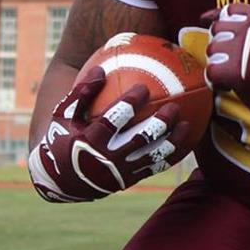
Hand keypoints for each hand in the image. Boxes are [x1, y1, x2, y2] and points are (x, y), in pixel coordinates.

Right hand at [27, 67, 184, 202]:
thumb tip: (100, 68)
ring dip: (173, 140)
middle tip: (174, 106)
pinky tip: (185, 141)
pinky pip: (155, 168)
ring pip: (153, 156)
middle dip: (159, 123)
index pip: (114, 120)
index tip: (144, 87)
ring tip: (187, 124)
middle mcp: (108, 159)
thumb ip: (82, 93)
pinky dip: (172, 155)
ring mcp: (120, 172)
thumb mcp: (63, 116)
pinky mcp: (129, 180)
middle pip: (140, 140)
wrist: (62, 181)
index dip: (130, 104)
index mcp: (90, 141)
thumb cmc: (62, 138)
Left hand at [202, 4, 249, 120]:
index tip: (224, 34)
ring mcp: (243, 49)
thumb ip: (243, 22)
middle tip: (235, 60)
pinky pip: (211, 70)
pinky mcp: (235, 71)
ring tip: (235, 72)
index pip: (229, 11)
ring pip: (212, 50)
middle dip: (222, 45)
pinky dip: (217, 80)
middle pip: (217, 29)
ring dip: (219, 62)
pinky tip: (229, 84)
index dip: (223, 22)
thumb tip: (204, 17)